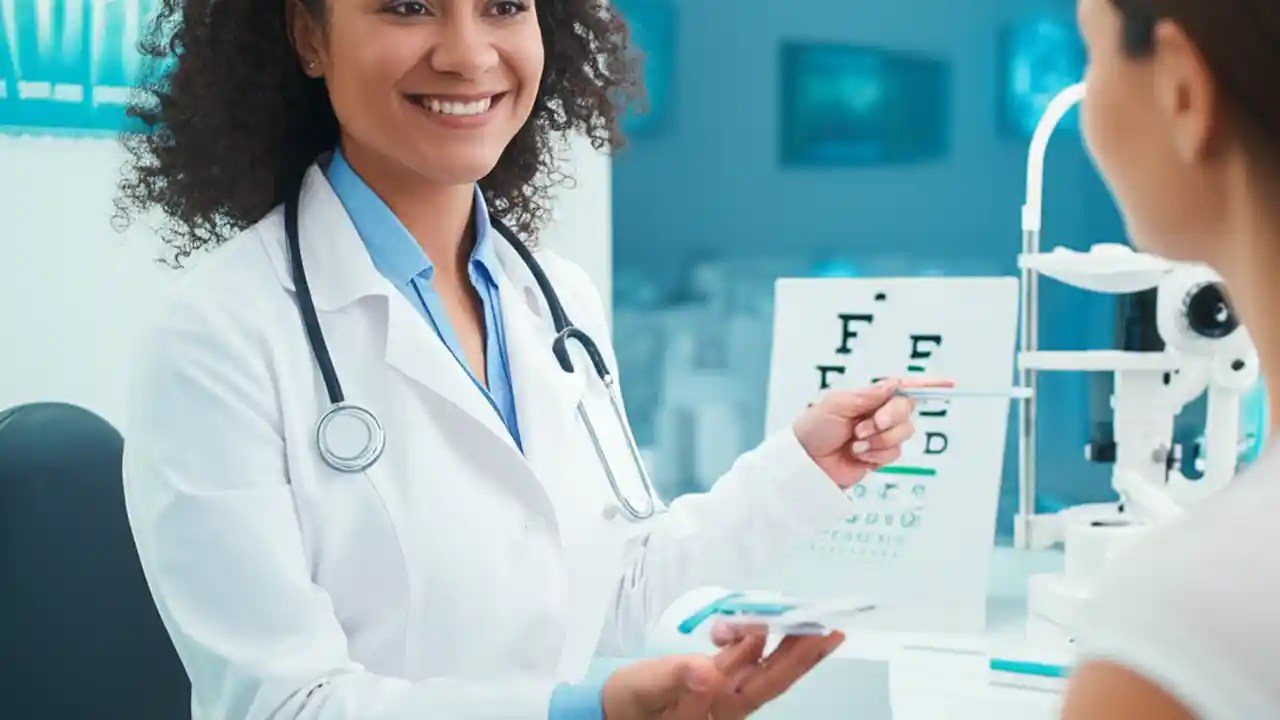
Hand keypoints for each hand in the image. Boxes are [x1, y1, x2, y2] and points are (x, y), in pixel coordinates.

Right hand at [600, 627, 844, 719]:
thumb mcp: (649, 691)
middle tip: (834, 626)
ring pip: (763, 665)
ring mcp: (723, 690)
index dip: (794, 659)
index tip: (816, 634)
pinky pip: (742, 658)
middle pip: (774, 677)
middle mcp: (729, 702)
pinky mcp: (712, 679)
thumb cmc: (633, 704)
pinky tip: (760, 623)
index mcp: (720, 709)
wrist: (613, 709)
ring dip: (786, 642)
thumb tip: (705, 671)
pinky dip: (754, 638)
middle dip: (805, 651)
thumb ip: (676, 681)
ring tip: (810, 619)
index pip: (765, 683)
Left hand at [793, 377, 953, 487]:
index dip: (926, 385)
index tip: (947, 384)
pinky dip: (876, 455)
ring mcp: (880, 436)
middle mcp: (878, 413)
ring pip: (903, 434)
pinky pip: (894, 454)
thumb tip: (894, 384)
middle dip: (889, 419)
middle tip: (864, 426)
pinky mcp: (879, 456)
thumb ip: (867, 396)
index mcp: (868, 396)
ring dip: (879, 439)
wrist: (805, 462)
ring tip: (856, 443)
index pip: (901, 387)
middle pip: (906, 410)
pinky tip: (859, 456)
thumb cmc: (814, 428)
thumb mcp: (836, 405)